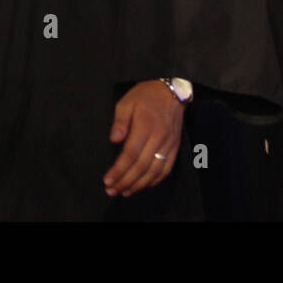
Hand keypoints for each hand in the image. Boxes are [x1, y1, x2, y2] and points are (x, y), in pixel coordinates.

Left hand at [103, 80, 184, 198]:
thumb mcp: (127, 102)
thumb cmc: (145, 96)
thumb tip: (114, 140)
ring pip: (154, 171)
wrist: (172, 91)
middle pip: (142, 166)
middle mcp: (159, 137)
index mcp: (145, 126)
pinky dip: (155, 180)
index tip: (107, 180)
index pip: (130, 154)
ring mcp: (169, 144)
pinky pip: (166, 168)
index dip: (119, 170)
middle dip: (125, 181)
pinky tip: (144, 185)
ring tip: (125, 192)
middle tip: (112, 191)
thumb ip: (120, 122)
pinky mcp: (175, 147)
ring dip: (139, 185)